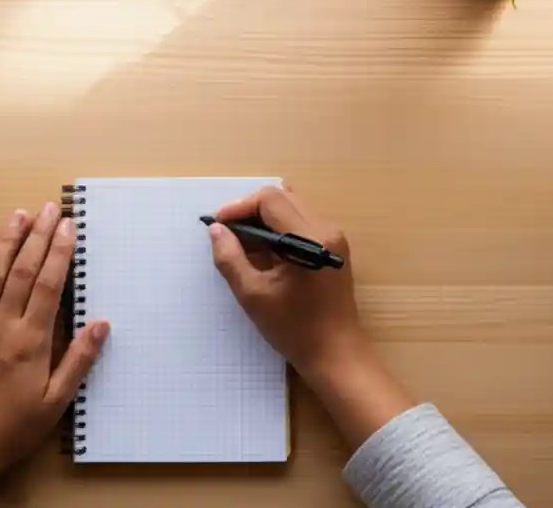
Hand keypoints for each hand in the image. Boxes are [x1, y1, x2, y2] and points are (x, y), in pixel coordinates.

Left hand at [0, 204, 108, 506]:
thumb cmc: (11, 429)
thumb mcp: (55, 402)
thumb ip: (78, 361)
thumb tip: (101, 325)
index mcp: (31, 341)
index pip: (48, 285)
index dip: (59, 252)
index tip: (68, 226)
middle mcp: (2, 326)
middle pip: (21, 270)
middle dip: (38, 236)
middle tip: (49, 208)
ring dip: (5, 241)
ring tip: (18, 215)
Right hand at [207, 185, 413, 449]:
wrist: (336, 355)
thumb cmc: (294, 329)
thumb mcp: (253, 295)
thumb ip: (230, 258)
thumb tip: (216, 229)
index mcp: (309, 238)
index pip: (270, 199)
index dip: (239, 207)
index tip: (217, 226)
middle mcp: (325, 230)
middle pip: (282, 198)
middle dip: (249, 211)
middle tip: (226, 233)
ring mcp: (333, 238)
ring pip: (291, 209)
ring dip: (263, 221)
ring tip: (241, 244)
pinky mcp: (332, 249)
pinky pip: (300, 224)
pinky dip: (277, 231)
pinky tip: (262, 254)